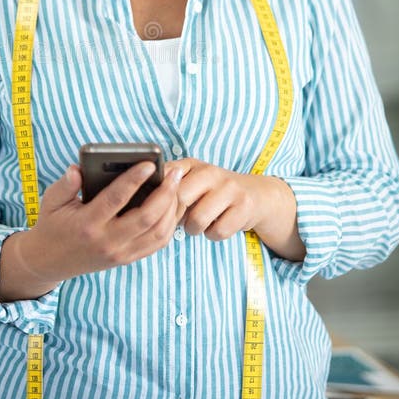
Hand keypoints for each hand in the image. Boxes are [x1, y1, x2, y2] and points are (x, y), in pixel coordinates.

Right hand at [0, 160, 184, 301]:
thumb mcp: (51, 201)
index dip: (134, 180)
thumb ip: (65, 184)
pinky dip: (170, 225)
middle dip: (165, 193)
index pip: (115, 199)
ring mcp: (120, 253)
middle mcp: (107, 241)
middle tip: (175, 173)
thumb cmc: (53, 225)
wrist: (49, 261)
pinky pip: (157, 243)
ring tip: (176, 186)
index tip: (148, 163)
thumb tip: (78, 168)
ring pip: (158, 232)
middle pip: (146, 218)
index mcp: (87, 224)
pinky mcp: (127, 259)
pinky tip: (172, 206)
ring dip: (172, 208)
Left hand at [172, 158, 304, 260]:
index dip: (160, 200)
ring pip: (197, 220)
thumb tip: (143, 196)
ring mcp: (230, 189)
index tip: (161, 209)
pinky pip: (217, 232)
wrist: (255, 195)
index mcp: (193, 164)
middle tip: (179, 220)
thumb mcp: (192, 179)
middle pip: (180, 198)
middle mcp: (211, 172)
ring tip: (198, 223)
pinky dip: (213, 235)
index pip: (166, 180)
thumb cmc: (213, 191)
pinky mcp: (244, 207)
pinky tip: (216, 226)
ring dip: (194, 229)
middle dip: (175, 216)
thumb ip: (169, 184)